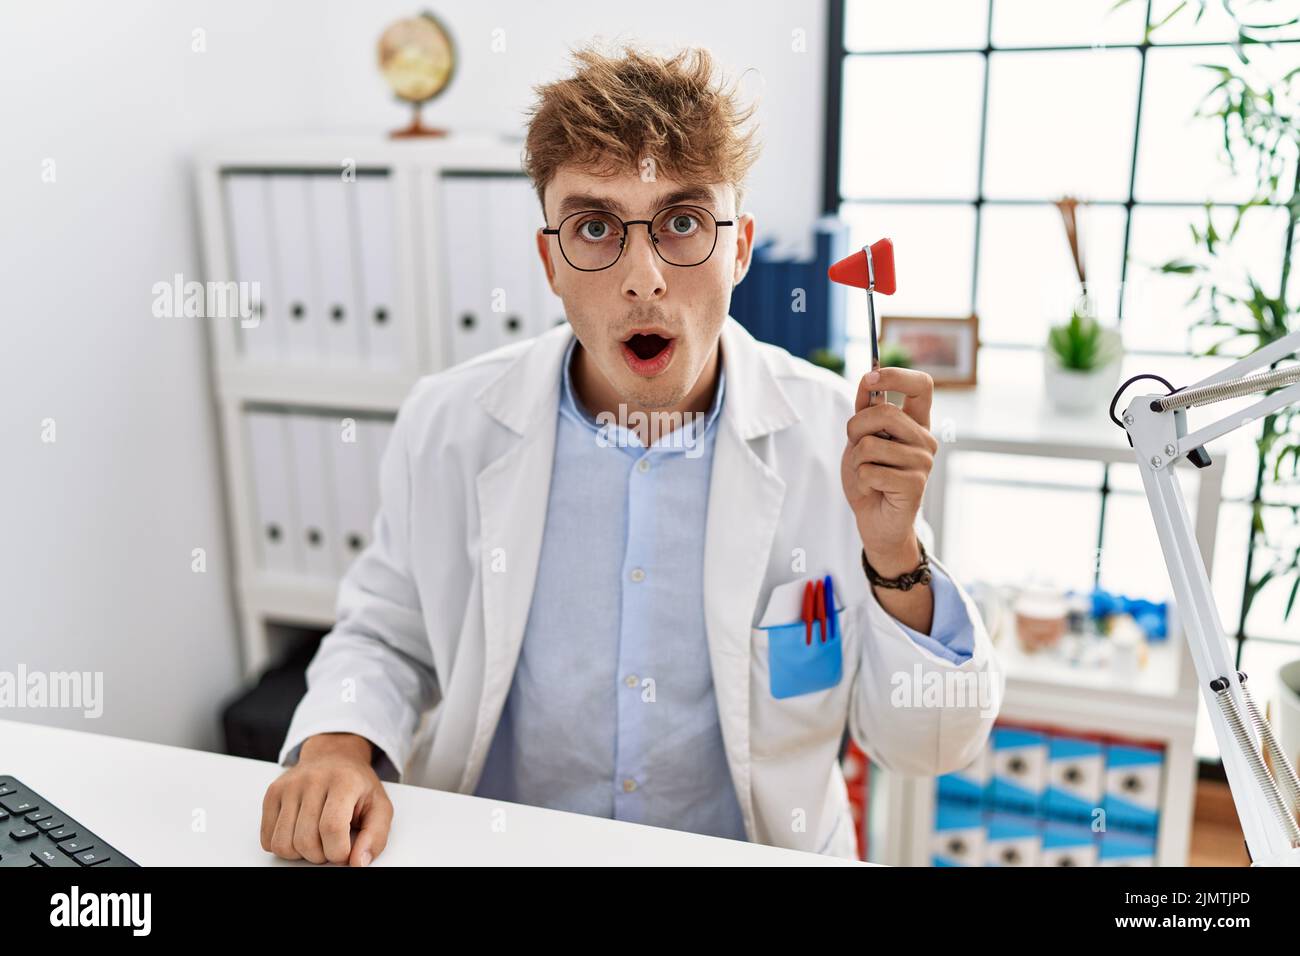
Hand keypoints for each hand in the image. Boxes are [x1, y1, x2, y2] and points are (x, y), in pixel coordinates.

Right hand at [261, 732, 392, 866]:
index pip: (332, 828)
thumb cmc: (357, 785)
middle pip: (305, 841)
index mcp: (343, 781)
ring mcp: (289, 786)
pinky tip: (299, 832)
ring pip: (283, 844)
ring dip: (301, 853)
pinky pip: (267, 840)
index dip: (338, 852)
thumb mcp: (380, 807)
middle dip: (321, 855)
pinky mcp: (272, 794)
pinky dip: (284, 846)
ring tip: (316, 838)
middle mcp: (312, 779)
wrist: (335, 756)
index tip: (345, 852)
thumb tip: (358, 862)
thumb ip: (375, 836)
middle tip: (331, 843)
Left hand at [840, 367, 938, 574]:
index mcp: (916, 423)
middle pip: (884, 412)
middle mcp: (925, 440)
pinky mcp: (914, 485)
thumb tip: (867, 379)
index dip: (895, 376)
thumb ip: (866, 412)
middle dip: (855, 428)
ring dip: (856, 461)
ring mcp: (923, 462)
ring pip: (870, 445)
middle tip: (855, 447)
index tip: (869, 378)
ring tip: (867, 474)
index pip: (922, 385)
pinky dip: (861, 481)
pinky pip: (870, 471)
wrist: (876, 521)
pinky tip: (873, 490)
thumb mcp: (862, 439)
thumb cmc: (870, 478)